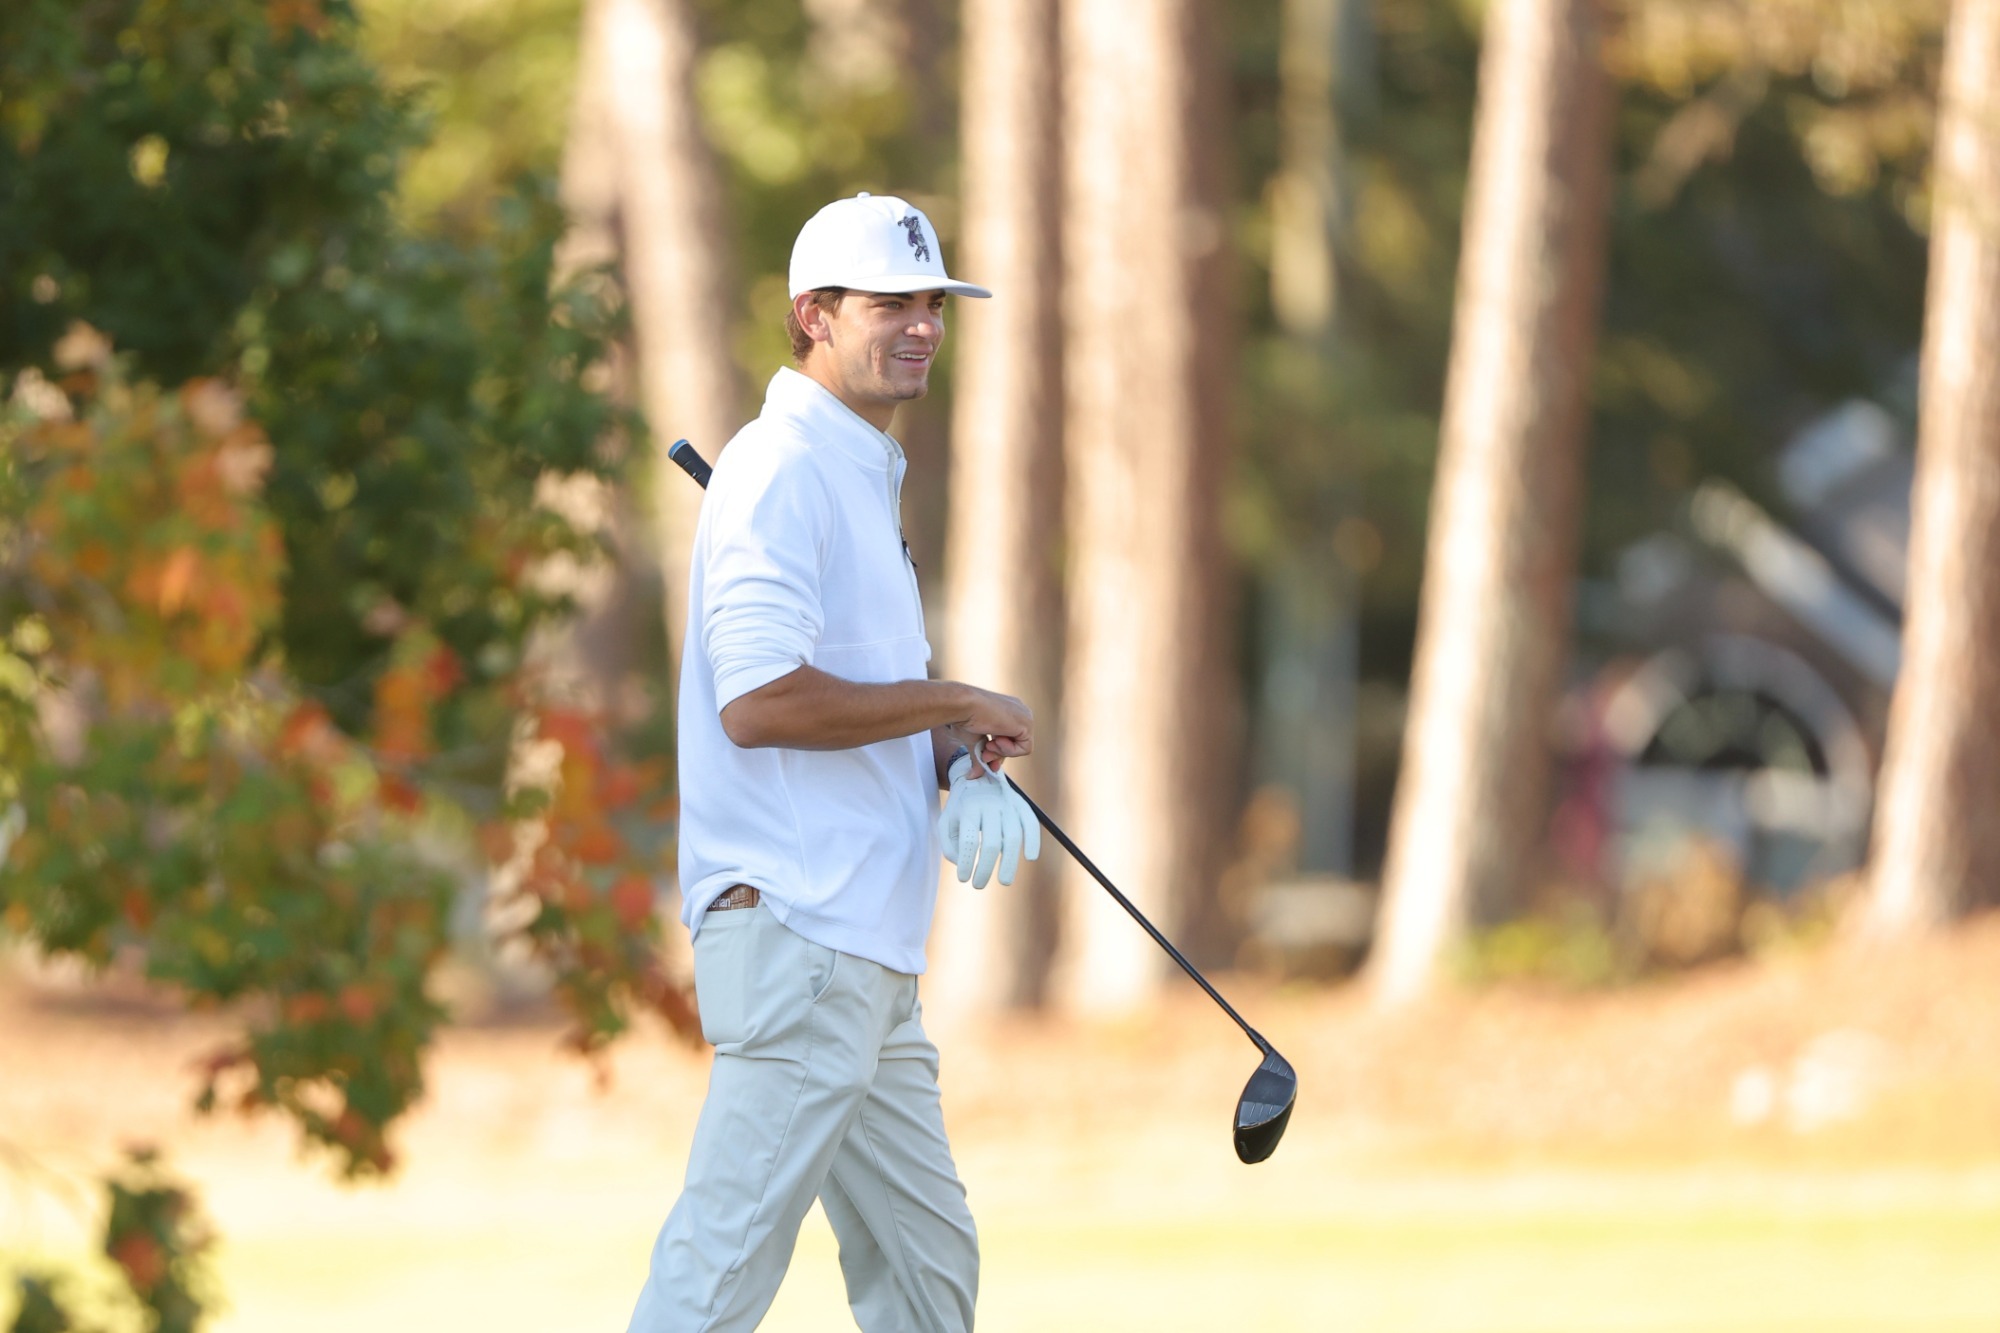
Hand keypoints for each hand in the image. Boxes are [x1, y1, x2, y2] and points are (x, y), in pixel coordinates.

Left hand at [936, 751, 1041, 887]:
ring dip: (1010, 863)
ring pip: (1013, 837)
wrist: (978, 776)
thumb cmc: (961, 807)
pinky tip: (1030, 857)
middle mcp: (989, 806)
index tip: (963, 879)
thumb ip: (949, 845)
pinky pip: (1031, 824)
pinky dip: (1033, 841)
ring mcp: (1008, 805)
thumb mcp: (947, 822)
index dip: (967, 862)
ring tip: (1004, 881)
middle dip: (985, 869)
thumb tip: (962, 864)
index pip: (969, 840)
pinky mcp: (1022, 805)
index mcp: (968, 809)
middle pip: (991, 842)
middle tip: (979, 885)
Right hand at [942, 684, 1031, 770]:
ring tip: (988, 744)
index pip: (1010, 739)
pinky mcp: (1027, 723)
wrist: (964, 705)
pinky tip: (996, 740)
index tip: (984, 757)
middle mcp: (1019, 712)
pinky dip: (1009, 750)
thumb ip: (980, 756)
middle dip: (999, 754)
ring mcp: (1025, 716)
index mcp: (1008, 712)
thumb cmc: (964, 716)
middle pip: (1016, 744)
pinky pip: (1026, 748)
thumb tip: (973, 776)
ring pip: (1021, 747)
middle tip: (985, 755)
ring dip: (1002, 751)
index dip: (998, 752)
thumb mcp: (975, 740)